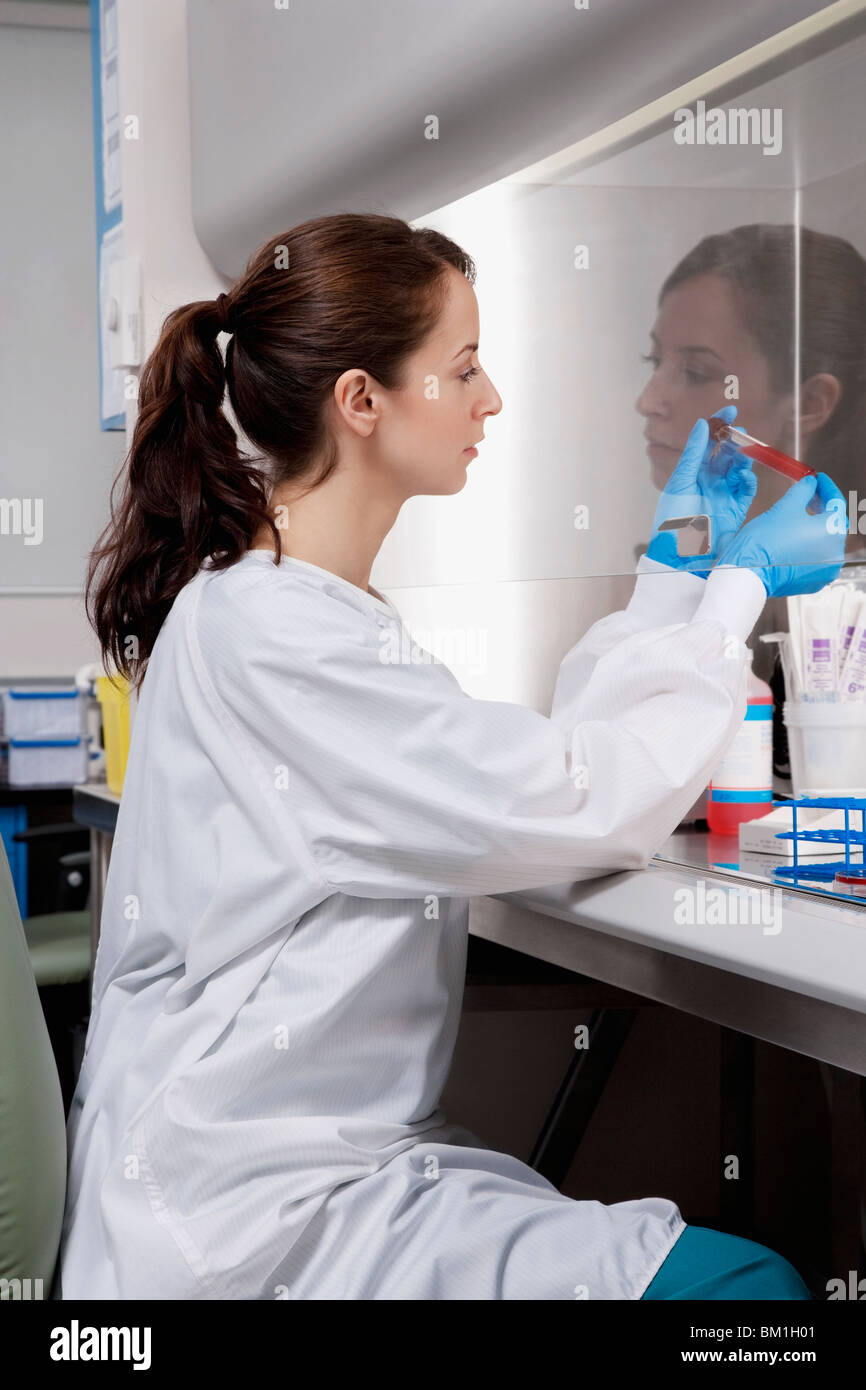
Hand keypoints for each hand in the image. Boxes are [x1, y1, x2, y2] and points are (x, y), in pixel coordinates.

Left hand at [647, 406, 757, 576]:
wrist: (681, 556)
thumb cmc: (673, 521)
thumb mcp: (680, 483)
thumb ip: (693, 454)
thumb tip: (702, 424)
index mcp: (692, 473)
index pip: (708, 443)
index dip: (719, 426)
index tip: (730, 410)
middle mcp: (709, 482)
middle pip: (726, 454)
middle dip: (735, 440)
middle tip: (741, 431)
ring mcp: (723, 494)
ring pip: (739, 469)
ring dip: (743, 457)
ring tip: (744, 450)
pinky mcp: (736, 509)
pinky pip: (746, 489)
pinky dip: (748, 479)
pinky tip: (744, 474)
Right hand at [715, 471, 846, 596]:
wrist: (748, 572)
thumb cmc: (764, 542)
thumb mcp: (785, 506)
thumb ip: (803, 490)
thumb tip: (810, 483)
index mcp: (832, 532)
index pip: (836, 502)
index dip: (826, 487)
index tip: (818, 479)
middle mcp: (835, 553)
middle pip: (833, 523)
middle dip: (822, 507)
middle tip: (810, 494)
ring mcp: (825, 569)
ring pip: (825, 541)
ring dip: (816, 527)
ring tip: (802, 516)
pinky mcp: (814, 580)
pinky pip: (816, 557)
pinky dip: (810, 545)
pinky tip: (797, 538)